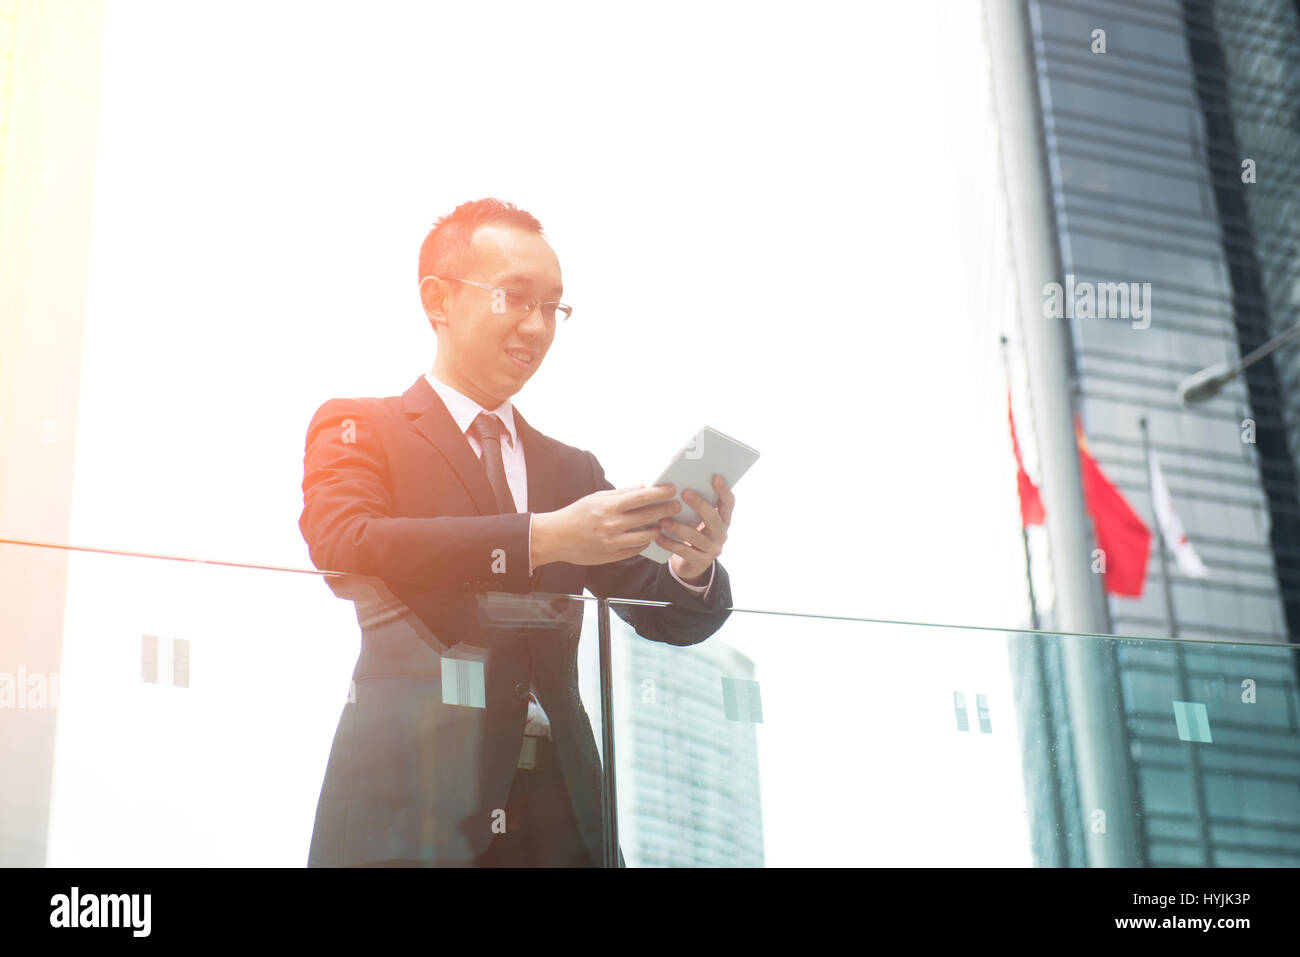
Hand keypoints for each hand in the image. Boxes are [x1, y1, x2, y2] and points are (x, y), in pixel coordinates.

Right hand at [533, 483, 683, 566]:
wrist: (556, 538)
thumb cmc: (576, 515)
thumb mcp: (596, 498)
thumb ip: (621, 493)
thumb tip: (642, 488)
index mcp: (609, 506)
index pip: (641, 497)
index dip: (659, 493)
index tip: (672, 489)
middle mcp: (613, 524)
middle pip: (648, 516)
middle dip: (666, 510)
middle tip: (676, 506)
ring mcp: (613, 542)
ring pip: (646, 536)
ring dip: (657, 529)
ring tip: (660, 524)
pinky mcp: (612, 555)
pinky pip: (636, 549)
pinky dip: (644, 542)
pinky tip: (647, 537)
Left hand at [658, 474, 733, 583]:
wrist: (691, 563)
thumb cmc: (692, 533)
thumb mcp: (697, 520)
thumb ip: (694, 506)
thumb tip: (677, 486)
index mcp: (723, 520)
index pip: (728, 504)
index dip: (724, 490)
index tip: (715, 477)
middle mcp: (721, 534)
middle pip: (713, 518)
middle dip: (700, 504)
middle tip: (685, 492)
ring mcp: (712, 549)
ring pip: (696, 536)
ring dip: (679, 527)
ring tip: (663, 520)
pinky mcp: (700, 561)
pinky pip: (685, 551)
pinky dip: (670, 544)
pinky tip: (658, 537)